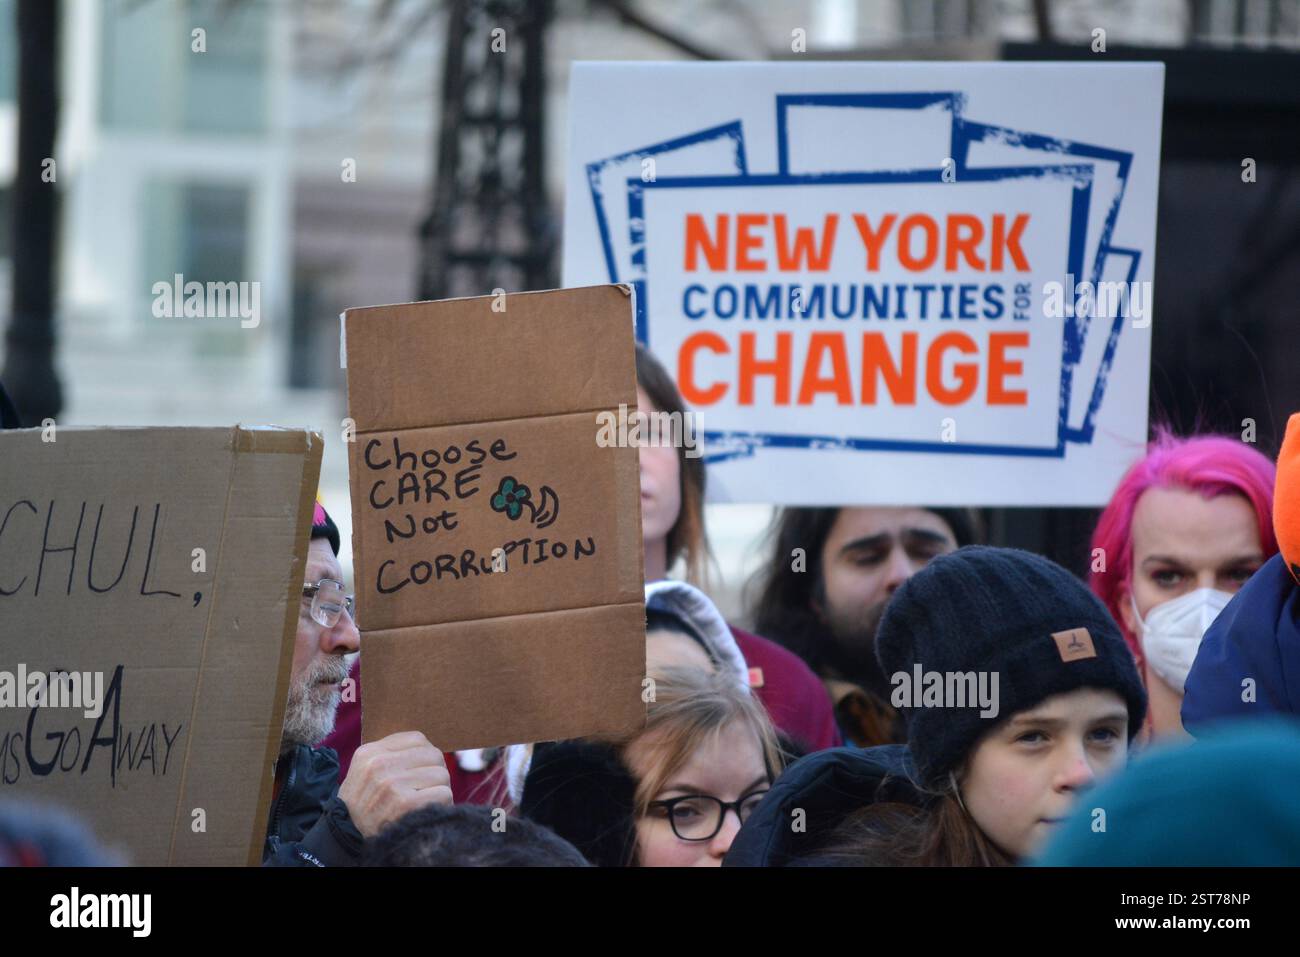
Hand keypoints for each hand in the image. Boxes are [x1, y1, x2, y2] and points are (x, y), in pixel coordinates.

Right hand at [338, 731, 452, 837]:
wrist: (348, 837)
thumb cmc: (363, 804)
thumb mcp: (365, 770)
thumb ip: (390, 754)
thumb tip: (426, 746)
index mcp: (369, 753)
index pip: (417, 739)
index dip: (424, 755)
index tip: (420, 769)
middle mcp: (378, 765)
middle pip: (433, 755)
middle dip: (434, 771)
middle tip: (424, 788)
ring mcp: (392, 784)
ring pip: (441, 774)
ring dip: (438, 789)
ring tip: (423, 800)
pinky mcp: (405, 804)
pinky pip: (443, 793)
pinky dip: (441, 804)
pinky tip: (426, 810)